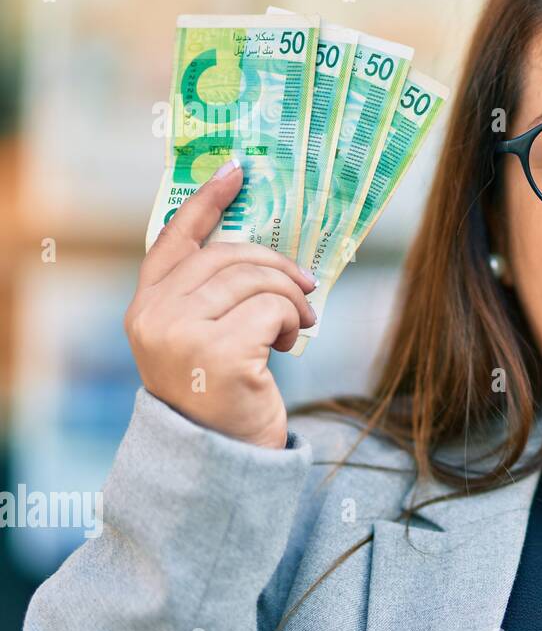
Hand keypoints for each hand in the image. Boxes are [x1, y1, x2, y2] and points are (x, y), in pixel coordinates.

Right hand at [124, 160, 317, 448]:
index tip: (238, 170)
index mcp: (146, 306)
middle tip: (307, 288)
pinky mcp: (217, 353)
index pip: (174, 238)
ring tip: (299, 325)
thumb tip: (261, 252)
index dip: (208, 200)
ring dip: (292, 299)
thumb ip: (212, 296)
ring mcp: (181, 334)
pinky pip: (273, 308)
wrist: (222, 460)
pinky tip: (289, 346)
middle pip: (231, 255)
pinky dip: (293, 321)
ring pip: (257, 280)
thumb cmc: (222, 395)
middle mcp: (154, 315)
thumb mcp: (204, 339)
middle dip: (279, 267)